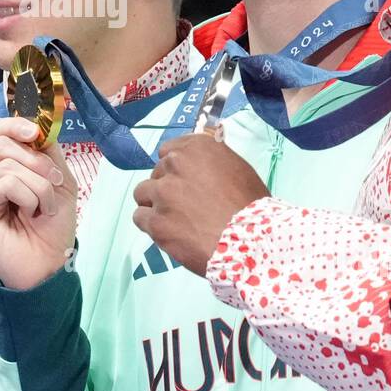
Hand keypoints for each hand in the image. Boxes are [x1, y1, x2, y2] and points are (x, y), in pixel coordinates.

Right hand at [0, 117, 77, 290]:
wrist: (49, 262)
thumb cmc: (53, 224)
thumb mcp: (59, 181)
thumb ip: (47, 153)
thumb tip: (37, 129)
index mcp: (4, 164)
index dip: (16, 125)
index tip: (35, 134)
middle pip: (3, 143)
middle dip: (37, 162)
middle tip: (54, 183)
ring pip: (9, 164)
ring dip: (38, 186)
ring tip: (43, 208)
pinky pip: (5, 183)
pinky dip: (28, 196)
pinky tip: (31, 213)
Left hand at [132, 133, 268, 274]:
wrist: (251, 243)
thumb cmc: (251, 207)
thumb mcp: (237, 169)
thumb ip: (211, 160)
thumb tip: (199, 161)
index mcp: (197, 148)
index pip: (168, 151)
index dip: (175, 169)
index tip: (184, 181)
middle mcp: (176, 164)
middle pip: (156, 173)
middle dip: (167, 188)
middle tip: (187, 206)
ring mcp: (163, 193)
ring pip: (143, 193)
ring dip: (155, 205)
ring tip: (175, 221)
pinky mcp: (155, 221)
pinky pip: (139, 217)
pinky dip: (151, 225)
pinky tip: (170, 232)